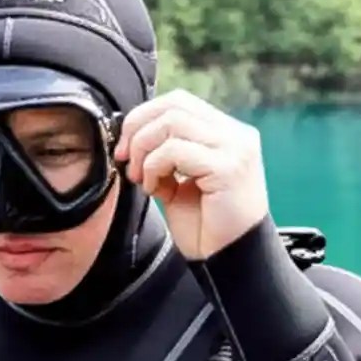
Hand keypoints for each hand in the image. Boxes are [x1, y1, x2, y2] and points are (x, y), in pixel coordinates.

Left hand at [113, 90, 269, 259]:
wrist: (228, 258)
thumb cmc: (204, 224)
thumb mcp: (177, 179)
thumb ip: (162, 153)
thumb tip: (129, 137)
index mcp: (226, 133)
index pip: (179, 102)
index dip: (144, 116)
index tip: (124, 145)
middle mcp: (236, 135)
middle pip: (174, 106)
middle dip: (138, 130)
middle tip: (125, 159)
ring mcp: (236, 148)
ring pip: (172, 123)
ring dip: (144, 150)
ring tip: (142, 178)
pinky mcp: (229, 167)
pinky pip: (176, 150)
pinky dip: (155, 167)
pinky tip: (156, 189)